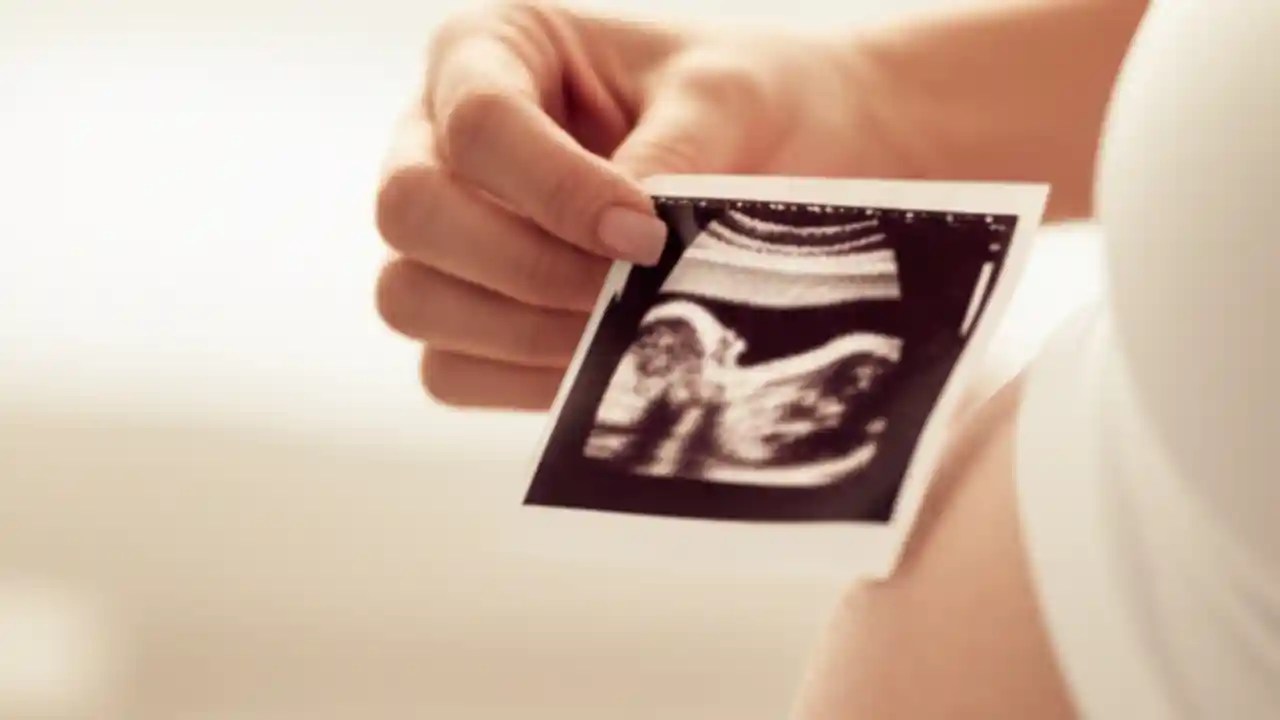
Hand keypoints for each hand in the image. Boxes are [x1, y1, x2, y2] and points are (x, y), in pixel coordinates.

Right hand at [374, 1, 907, 409]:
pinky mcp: (463, 312)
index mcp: (490, 47)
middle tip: (629, 290)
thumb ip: (666, 162)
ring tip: (623, 333)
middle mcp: (437, 137)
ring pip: (409, 298)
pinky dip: (521, 381)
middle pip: (409, 211)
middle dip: (526, 266)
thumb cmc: (744, 100)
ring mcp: (442, 232)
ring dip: (520, 333)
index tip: (646, 233)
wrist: (784, 153)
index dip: (556, 191)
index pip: (478, 123)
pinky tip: (601, 364)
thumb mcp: (721, 102)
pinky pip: (448, 370)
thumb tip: (616, 257)